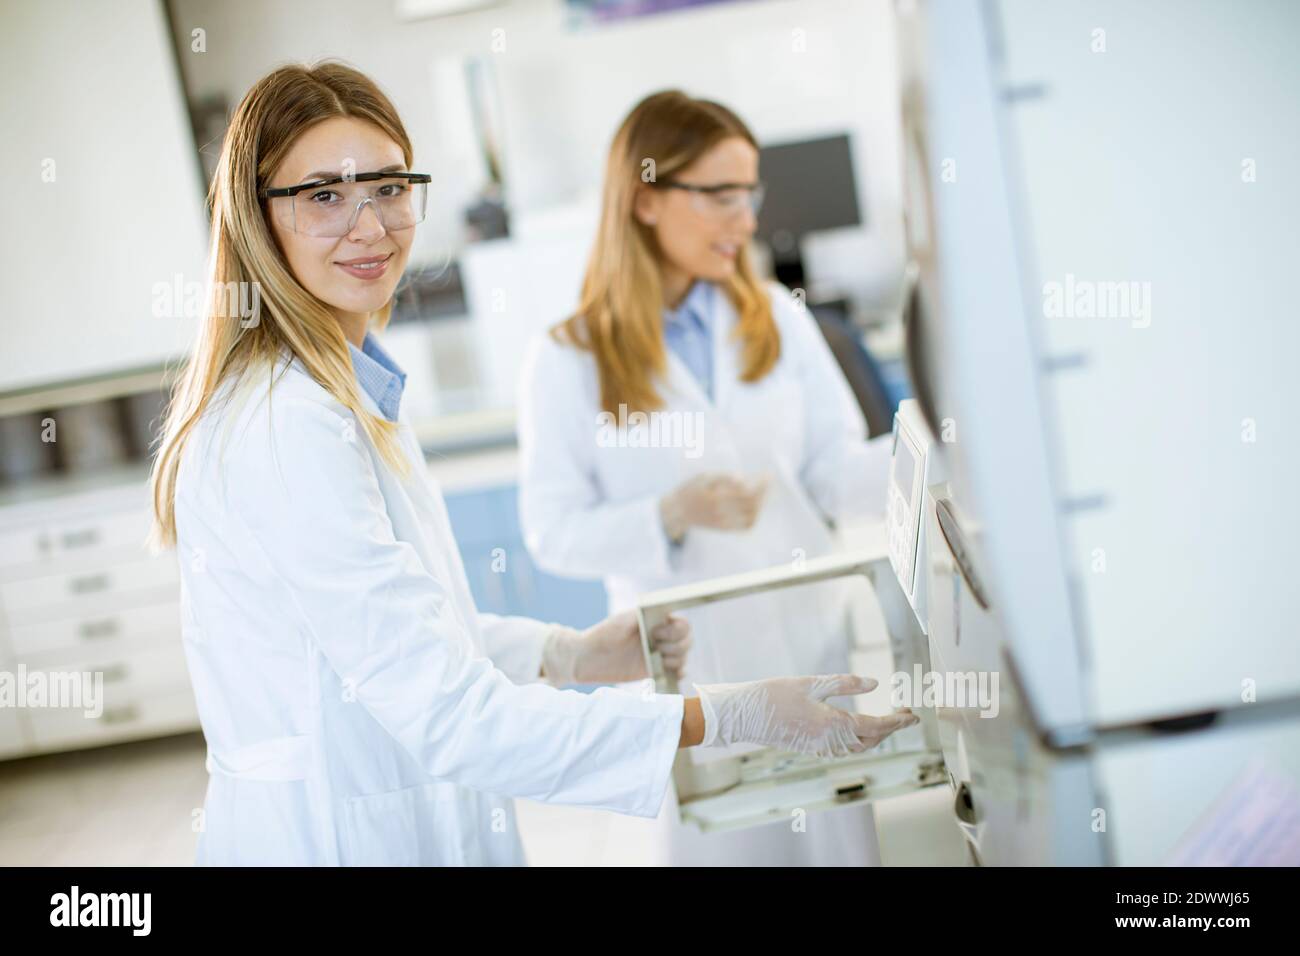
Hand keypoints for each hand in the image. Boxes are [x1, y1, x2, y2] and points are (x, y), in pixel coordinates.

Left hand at [541, 610, 690, 685]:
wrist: (588, 657)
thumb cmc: (604, 634)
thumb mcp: (622, 621)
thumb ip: (641, 616)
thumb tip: (658, 611)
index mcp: (656, 622)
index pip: (682, 624)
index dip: (676, 631)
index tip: (656, 634)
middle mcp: (661, 637)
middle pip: (687, 641)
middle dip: (677, 646)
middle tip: (656, 647)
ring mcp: (658, 655)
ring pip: (682, 657)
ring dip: (676, 660)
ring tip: (657, 661)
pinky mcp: (653, 671)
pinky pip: (674, 673)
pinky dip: (677, 673)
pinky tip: (667, 673)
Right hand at [660, 472, 768, 540]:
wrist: (677, 511)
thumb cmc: (691, 489)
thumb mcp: (703, 477)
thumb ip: (723, 477)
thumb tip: (743, 478)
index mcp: (716, 496)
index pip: (747, 492)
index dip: (761, 484)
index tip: (767, 474)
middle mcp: (721, 511)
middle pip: (752, 504)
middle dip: (764, 491)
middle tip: (768, 481)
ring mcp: (723, 522)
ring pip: (752, 516)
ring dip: (762, 503)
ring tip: (763, 493)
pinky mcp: (724, 528)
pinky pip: (746, 526)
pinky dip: (756, 516)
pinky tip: (757, 507)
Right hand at [694, 675, 917, 757]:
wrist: (743, 715)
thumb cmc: (774, 695)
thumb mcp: (811, 683)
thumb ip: (844, 684)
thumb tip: (873, 684)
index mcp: (832, 725)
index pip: (875, 727)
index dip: (897, 722)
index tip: (913, 716)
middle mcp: (829, 742)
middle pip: (870, 741)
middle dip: (890, 729)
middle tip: (903, 714)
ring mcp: (819, 748)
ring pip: (857, 748)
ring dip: (875, 736)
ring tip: (887, 720)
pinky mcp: (810, 749)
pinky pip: (842, 749)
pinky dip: (858, 740)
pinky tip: (858, 729)